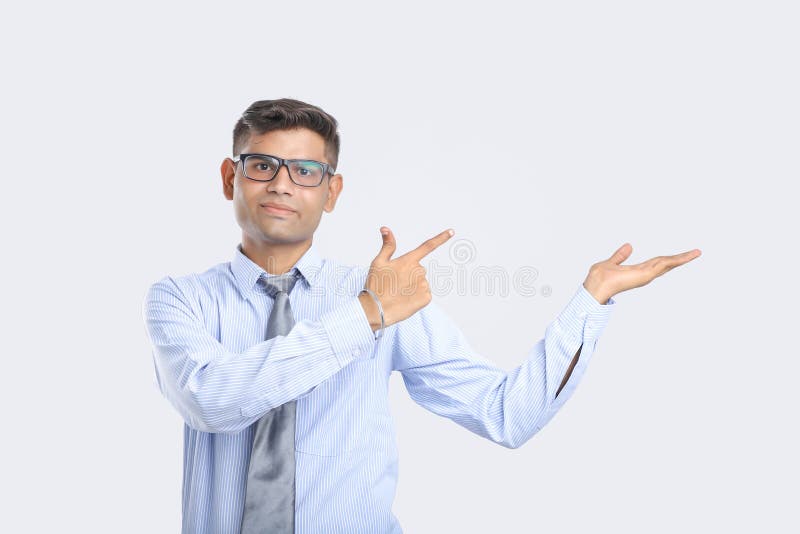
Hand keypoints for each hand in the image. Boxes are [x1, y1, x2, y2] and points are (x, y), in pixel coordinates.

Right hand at [358, 226, 453, 330]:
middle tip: (395, 284)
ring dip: (412, 287)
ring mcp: (424, 285)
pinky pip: (424, 295)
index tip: (452, 231)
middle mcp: (419, 271)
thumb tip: (385, 228)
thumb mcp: (379, 262)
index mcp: (409, 260)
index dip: (441, 238)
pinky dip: (416, 297)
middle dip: (409, 275)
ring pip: (421, 283)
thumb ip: (388, 245)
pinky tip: (405, 300)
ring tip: (398, 294)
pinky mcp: (426, 298)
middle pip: (418, 270)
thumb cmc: (375, 285)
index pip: (428, 246)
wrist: (376, 309)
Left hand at [582, 243, 701, 303]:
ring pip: (668, 264)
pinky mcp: (646, 274)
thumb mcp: (612, 262)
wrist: (596, 285)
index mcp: (638, 270)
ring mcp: (646, 275)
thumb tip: (629, 246)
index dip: (669, 259)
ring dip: (682, 258)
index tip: (681, 255)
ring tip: (696, 252)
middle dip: (681, 259)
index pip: (657, 263)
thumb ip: (620, 256)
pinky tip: (685, 257)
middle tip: (696, 252)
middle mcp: (644, 273)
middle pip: (667, 264)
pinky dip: (675, 261)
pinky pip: (663, 265)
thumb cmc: (599, 278)